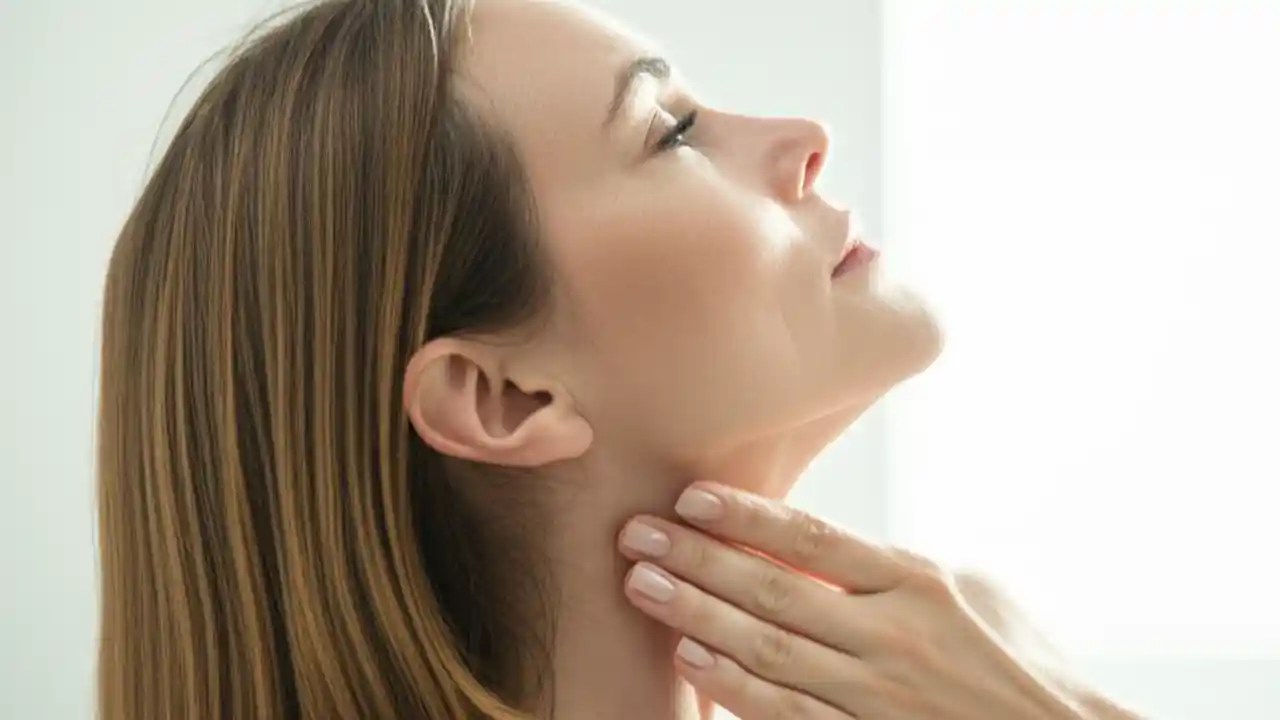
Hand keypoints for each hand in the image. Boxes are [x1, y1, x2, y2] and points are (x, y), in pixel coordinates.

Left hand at [617, 482, 1092, 719]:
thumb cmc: (1017, 664)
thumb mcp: (974, 595)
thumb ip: (897, 569)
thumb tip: (825, 546)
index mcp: (918, 583)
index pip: (815, 537)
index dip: (747, 515)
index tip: (689, 495)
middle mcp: (894, 635)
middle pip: (776, 588)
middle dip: (698, 557)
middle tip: (635, 533)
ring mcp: (881, 696)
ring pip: (771, 651)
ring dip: (698, 617)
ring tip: (643, 586)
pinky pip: (791, 717)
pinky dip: (737, 691)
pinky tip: (692, 666)